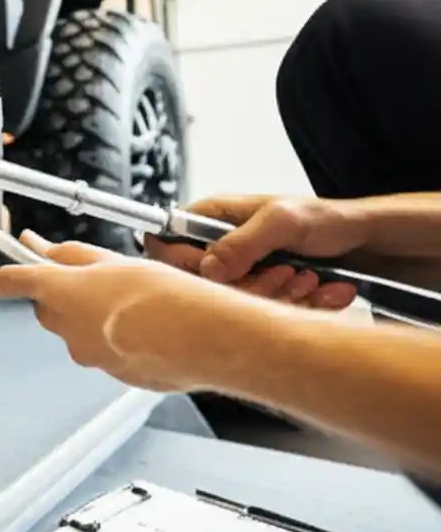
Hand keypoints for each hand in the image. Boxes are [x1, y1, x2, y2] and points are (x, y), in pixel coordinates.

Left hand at [0, 231, 234, 391]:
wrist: (204, 339)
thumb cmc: (165, 297)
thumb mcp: (114, 260)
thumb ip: (72, 256)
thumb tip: (43, 249)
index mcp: (60, 292)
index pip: (11, 283)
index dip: (7, 277)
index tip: (6, 273)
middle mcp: (67, 328)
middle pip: (48, 309)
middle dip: (63, 295)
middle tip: (94, 279)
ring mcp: (89, 355)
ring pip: (78, 331)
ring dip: (95, 316)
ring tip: (133, 302)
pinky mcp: (113, 374)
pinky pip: (105, 351)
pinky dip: (118, 338)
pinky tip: (146, 327)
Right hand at [145, 195, 362, 309]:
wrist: (366, 245)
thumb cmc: (327, 220)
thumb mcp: (283, 221)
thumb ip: (242, 242)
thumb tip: (207, 268)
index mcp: (212, 218)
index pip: (166, 242)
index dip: (182, 262)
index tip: (213, 272)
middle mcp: (220, 247)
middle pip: (199, 283)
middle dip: (246, 286)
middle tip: (283, 273)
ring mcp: (239, 272)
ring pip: (230, 303)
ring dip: (276, 296)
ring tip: (307, 278)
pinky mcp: (258, 294)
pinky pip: (257, 313)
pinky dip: (292, 306)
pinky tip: (316, 289)